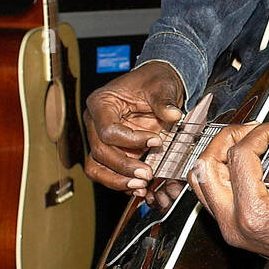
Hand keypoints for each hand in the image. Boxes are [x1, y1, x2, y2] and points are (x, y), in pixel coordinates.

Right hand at [84, 60, 184, 205]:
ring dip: (117, 180)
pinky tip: (139, 187)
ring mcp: (100, 138)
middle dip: (124, 166)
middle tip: (147, 174)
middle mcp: (95, 122)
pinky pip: (107, 172)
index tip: (155, 141)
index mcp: (101, 103)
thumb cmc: (153, 81)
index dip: (131, 140)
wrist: (156, 86)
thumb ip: (164, 101)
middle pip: (100, 152)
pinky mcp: (111, 150)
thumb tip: (172, 115)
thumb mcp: (161, 86)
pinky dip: (121, 182)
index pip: (108, 130)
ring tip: (140, 185)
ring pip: (97, 167)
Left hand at [188, 87, 268, 268]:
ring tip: (247, 142)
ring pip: (201, 180)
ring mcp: (229, 229)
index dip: (259, 132)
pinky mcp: (231, 229)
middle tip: (255, 129)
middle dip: (229, 138)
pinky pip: (210, 194)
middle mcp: (234, 224)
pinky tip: (245, 162)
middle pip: (207, 165)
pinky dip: (220, 171)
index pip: (239, 157)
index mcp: (254, 214)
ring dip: (220, 155)